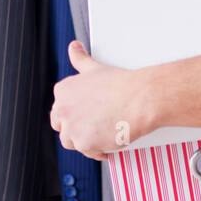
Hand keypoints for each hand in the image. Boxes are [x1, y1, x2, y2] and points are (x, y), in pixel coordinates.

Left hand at [49, 41, 151, 160]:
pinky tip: (108, 143)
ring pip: (71, 142)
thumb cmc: (121, 84)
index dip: (74, 114)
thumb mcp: (95, 68)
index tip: (86, 115)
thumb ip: (80, 59)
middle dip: (75, 128)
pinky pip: (87, 152)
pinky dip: (97, 151)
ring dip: (85, 141)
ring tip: (102, 135)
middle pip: (61, 127)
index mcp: (62, 91)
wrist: (140, 98)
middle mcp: (62, 109)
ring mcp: (72, 128)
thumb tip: (74, 47)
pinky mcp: (84, 143)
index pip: (59, 109)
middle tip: (94, 126)